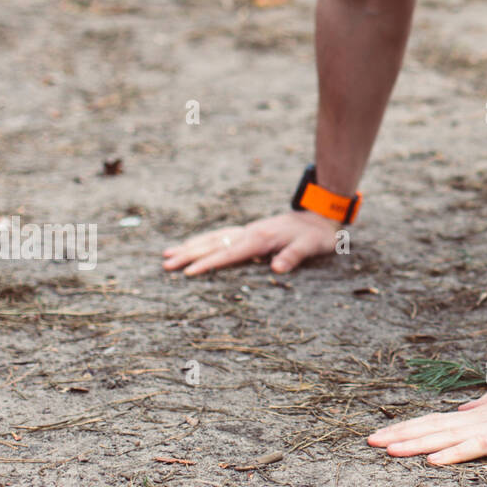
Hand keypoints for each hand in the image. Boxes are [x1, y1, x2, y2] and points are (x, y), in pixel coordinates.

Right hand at [161, 211, 339, 276]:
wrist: (321, 214)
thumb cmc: (316, 235)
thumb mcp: (311, 246)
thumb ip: (294, 256)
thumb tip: (276, 268)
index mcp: (262, 238)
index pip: (230, 253)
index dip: (209, 263)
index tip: (188, 272)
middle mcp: (250, 232)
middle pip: (214, 243)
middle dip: (189, 254)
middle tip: (165, 264)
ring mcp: (248, 230)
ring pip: (214, 237)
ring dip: (191, 246)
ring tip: (167, 253)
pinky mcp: (250, 231)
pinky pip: (221, 235)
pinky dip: (204, 239)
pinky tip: (193, 244)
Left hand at [368, 379, 486, 464]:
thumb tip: (463, 407)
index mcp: (481, 413)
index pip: (438, 421)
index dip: (410, 427)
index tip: (383, 433)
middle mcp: (481, 418)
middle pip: (434, 427)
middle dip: (401, 435)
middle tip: (370, 442)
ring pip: (447, 437)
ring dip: (417, 444)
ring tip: (389, 450)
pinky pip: (474, 448)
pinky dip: (452, 454)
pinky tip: (432, 461)